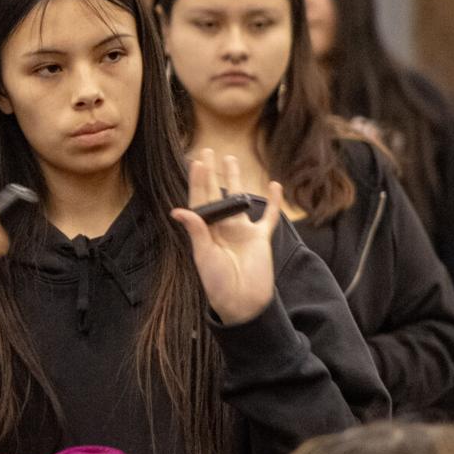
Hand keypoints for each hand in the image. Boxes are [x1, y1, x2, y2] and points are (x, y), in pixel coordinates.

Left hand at [170, 149, 280, 325]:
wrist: (243, 303)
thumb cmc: (218, 283)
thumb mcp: (204, 256)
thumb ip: (197, 231)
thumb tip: (178, 210)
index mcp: (205, 231)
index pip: (200, 200)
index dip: (198, 181)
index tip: (197, 161)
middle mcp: (222, 227)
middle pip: (217, 194)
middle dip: (213, 173)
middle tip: (208, 150)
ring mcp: (242, 231)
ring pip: (239, 199)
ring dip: (235, 180)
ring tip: (231, 159)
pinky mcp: (260, 238)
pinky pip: (268, 216)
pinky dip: (273, 202)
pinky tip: (274, 184)